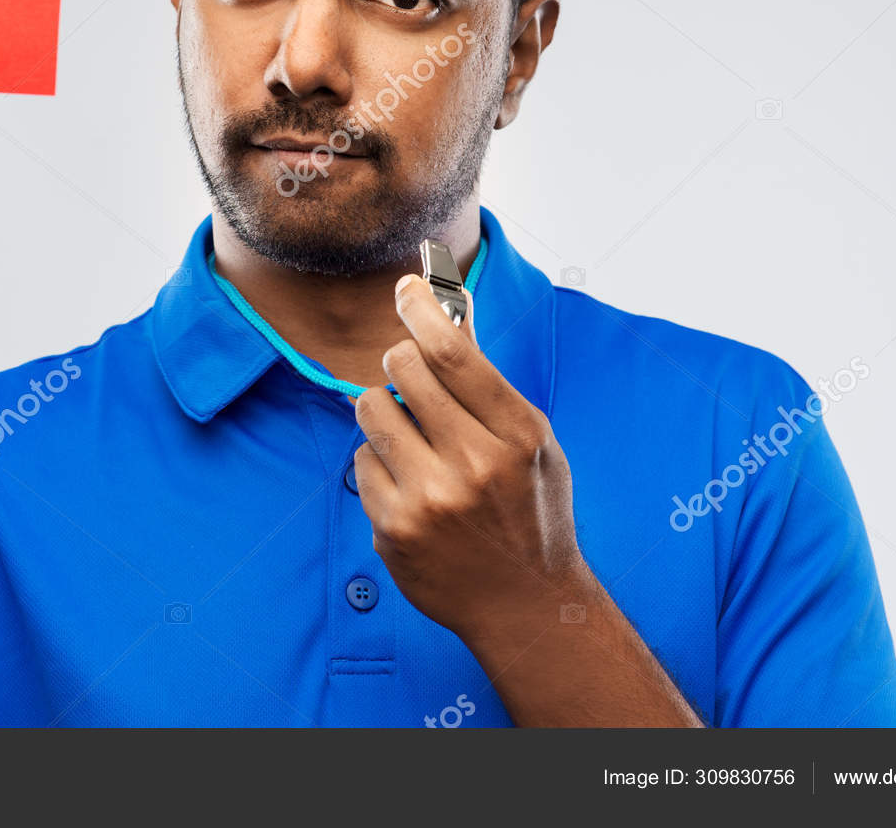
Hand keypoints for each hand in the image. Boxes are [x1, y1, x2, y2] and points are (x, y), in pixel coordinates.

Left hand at [351, 274, 582, 643]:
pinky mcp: (392, 528)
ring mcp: (428, 500)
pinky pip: (362, 461)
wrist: (526, 604)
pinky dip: (381, 465)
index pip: (454, 353)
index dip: (422, 310)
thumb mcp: (533, 442)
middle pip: (401, 369)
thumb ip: (489, 385)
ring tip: (413, 438)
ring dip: (385, 412)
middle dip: (401, 364)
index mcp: (516, 436)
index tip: (407, 290)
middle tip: (412, 378)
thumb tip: (448, 316)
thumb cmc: (532, 511)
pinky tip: (412, 489)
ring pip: (370, 410)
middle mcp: (472, 466)